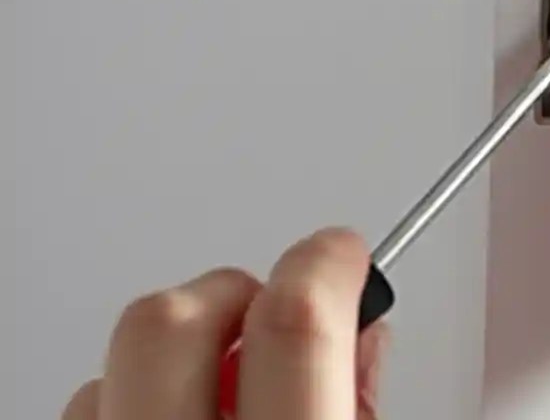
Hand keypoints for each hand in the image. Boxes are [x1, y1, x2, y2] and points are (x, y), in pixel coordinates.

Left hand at [61, 228, 387, 419]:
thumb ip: (361, 403)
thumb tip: (360, 334)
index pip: (294, 327)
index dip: (324, 263)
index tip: (340, 253)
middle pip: (172, 321)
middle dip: (230, 291)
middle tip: (269, 310)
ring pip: (111, 366)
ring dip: (174, 358)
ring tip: (223, 392)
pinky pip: (82, 410)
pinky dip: (127, 400)